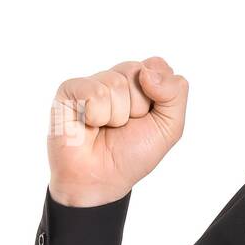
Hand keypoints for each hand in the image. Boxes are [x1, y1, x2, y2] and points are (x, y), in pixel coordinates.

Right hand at [47, 57, 188, 206]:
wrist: (101, 178)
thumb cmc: (132, 154)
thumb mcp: (169, 127)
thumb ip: (175, 93)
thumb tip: (147, 72)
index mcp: (141, 83)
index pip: (158, 66)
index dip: (160, 95)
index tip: (148, 117)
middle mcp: (117, 78)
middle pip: (138, 71)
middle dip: (138, 106)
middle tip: (124, 125)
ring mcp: (93, 83)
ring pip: (117, 83)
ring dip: (117, 116)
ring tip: (106, 127)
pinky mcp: (69, 90)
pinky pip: (94, 92)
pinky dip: (96, 116)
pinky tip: (88, 125)